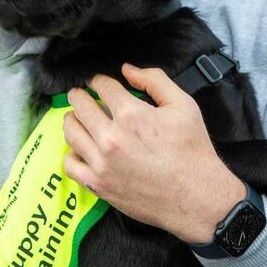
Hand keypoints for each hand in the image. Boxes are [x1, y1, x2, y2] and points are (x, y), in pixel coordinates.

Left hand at [62, 63, 244, 243]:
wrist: (196, 197)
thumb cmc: (193, 152)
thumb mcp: (184, 106)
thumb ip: (155, 80)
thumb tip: (127, 69)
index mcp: (132, 114)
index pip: (102, 86)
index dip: (99, 80)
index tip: (98, 82)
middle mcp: (111, 137)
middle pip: (80, 106)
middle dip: (79, 95)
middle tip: (80, 94)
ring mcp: (102, 163)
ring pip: (71, 132)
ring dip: (72, 120)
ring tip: (76, 117)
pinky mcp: (99, 185)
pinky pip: (70, 165)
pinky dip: (72, 153)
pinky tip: (81, 149)